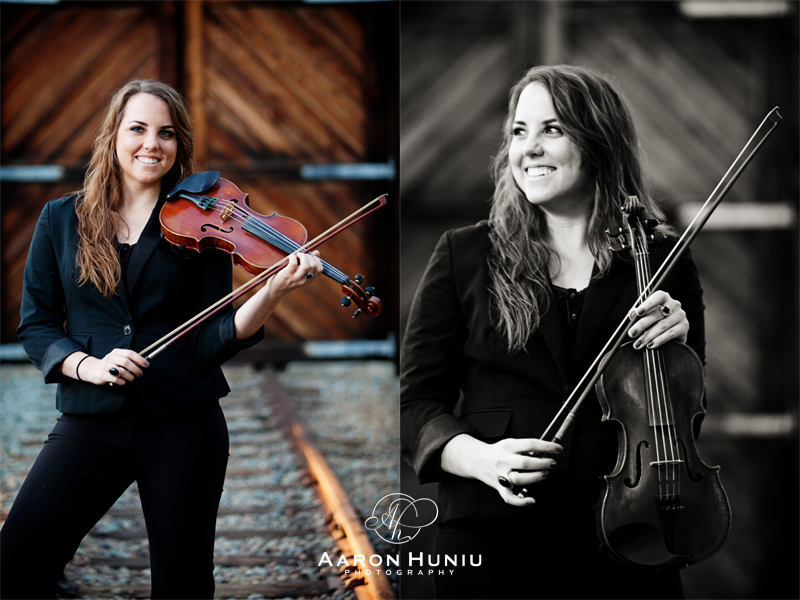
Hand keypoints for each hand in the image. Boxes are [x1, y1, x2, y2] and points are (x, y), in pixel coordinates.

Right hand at [79, 349, 148, 385]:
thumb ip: (128, 360)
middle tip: (140, 374)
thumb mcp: (117, 358)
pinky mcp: (103, 375)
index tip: (146, 364)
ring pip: (121, 371)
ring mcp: (106, 366)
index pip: (130, 353)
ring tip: (131, 379)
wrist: (92, 369)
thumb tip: (142, 364)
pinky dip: (122, 382)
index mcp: (116, 352)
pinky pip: (116, 379)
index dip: (140, 359)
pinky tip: (123, 381)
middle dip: (136, 369)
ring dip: (130, 377)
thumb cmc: (109, 364)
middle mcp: (111, 358)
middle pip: (126, 362)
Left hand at [234, 251, 322, 339]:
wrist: (275, 291)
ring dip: (303, 256)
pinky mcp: (286, 275)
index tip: (310, 257)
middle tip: (302, 255)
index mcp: (308, 280)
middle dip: (309, 256)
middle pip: (314, 266)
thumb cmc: (287, 279)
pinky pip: (293, 264)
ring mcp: (295, 278)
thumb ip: (308, 263)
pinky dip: (292, 257)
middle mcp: (303, 280)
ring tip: (297, 255)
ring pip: (306, 266)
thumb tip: (317, 252)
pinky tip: (290, 257)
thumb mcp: (300, 273)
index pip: (320, 269)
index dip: (317, 260)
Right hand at [440, 434, 560, 506]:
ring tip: (544, 474)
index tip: (558, 449)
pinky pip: (509, 497)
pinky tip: (531, 500)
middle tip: (551, 464)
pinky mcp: (499, 487)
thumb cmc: (497, 452)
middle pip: (525, 463)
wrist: (476, 460)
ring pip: (519, 479)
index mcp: (508, 446)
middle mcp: (503, 460)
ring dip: (535, 478)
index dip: (546, 447)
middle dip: (542, 464)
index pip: (530, 444)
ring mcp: (501, 474)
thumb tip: (544, 453)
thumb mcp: (509, 444)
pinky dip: (521, 502)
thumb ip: (524, 448)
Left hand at [627, 290, 688, 349]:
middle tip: (631, 333)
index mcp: (664, 298)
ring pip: (662, 326)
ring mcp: (680, 315)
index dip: (648, 304)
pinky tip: (650, 345)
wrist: (673, 334)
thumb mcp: (647, 314)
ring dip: (647, 336)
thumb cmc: (656, 320)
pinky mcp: (684, 327)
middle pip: (657, 314)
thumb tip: (632, 314)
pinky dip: (659, 340)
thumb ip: (639, 313)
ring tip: (638, 343)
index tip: (638, 312)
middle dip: (641, 325)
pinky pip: (670, 334)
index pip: (658, 297)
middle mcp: (674, 304)